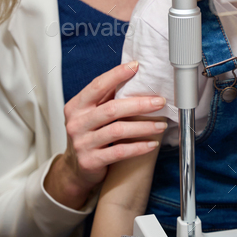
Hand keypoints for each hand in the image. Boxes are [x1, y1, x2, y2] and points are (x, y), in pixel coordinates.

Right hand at [44, 61, 165, 209]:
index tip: (136, 66)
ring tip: (161, 125)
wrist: (76, 169)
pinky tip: (152, 144)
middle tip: (160, 102)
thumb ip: (106, 97)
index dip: (116, 75)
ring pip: (118, 130)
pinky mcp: (90, 161)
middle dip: (139, 104)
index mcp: (76, 106)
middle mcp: (77, 123)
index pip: (97, 86)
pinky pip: (119, 152)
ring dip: (143, 126)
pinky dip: (138, 147)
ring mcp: (82, 143)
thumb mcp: (91, 113)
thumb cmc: (89, 135)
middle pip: (112, 109)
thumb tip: (133, 73)